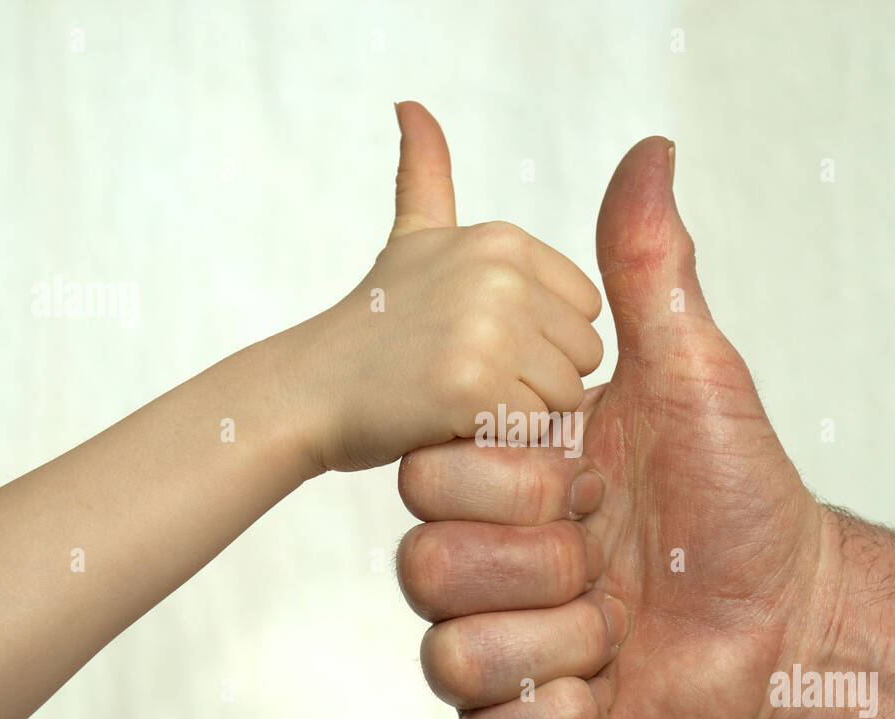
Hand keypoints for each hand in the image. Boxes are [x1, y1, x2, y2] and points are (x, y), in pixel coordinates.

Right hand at [276, 102, 602, 474]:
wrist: (308, 390)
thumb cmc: (370, 325)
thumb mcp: (411, 238)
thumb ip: (426, 174)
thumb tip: (410, 105)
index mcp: (503, 240)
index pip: (586, 309)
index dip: (545, 341)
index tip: (486, 343)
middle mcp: (501, 274)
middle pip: (583, 354)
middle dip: (537, 378)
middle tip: (470, 373)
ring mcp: (487, 328)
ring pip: (565, 395)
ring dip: (520, 412)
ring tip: (461, 396)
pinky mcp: (473, 386)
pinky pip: (532, 428)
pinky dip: (499, 438)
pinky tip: (451, 420)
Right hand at [396, 136, 838, 718]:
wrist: (797, 627)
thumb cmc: (743, 500)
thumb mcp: (696, 376)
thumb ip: (650, 272)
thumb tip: (650, 151)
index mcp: (499, 490)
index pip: (425, 474)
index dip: (518, 481)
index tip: (598, 483)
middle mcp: (484, 571)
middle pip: (424, 566)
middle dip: (547, 563)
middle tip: (617, 560)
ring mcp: (498, 658)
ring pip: (448, 656)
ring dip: (564, 641)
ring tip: (624, 632)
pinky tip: (611, 696)